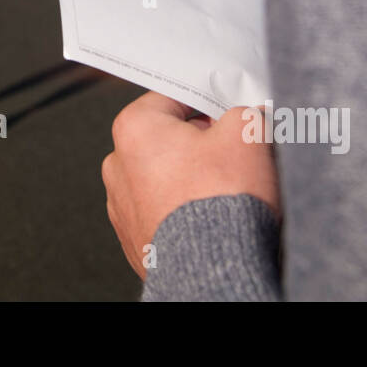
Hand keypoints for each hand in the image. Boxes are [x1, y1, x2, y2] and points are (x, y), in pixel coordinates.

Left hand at [102, 93, 278, 279]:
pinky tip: (213, 216)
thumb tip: (248, 116)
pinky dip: (189, 210)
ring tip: (227, 190)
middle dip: (206, 143)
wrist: (213, 269)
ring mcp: (124, 206)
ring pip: (170, 176)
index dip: (211, 103)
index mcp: (134, 128)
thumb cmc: (220, 200)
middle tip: (237, 153)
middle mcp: (119, 164)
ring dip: (198, 179)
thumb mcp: (247, 132)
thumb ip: (245, 112)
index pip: (175, 97)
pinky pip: (167, 211)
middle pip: (172, 138)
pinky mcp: (137, 238)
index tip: (231, 112)